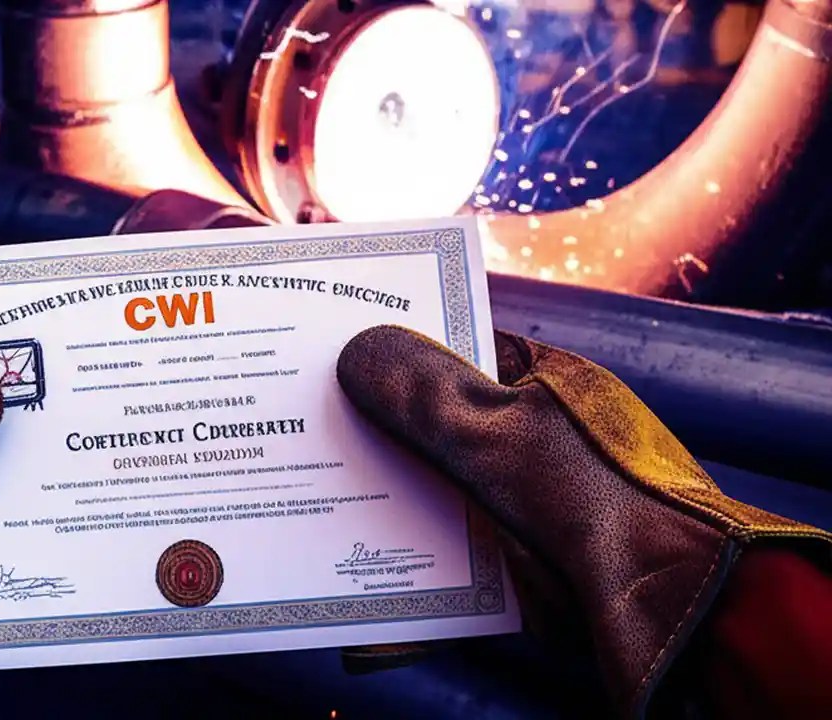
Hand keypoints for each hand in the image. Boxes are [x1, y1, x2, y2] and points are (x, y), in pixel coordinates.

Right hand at [335, 326, 830, 717]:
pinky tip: (365, 558)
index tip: (338, 349)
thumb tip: (358, 349)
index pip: (462, 342)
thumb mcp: (498, 434)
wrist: (674, 612)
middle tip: (311, 423)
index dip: (401, 344)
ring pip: (444, 483)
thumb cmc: (598, 503)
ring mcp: (538, 498)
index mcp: (550, 381)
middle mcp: (544, 434)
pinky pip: (455, 542)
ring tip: (318, 492)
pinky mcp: (529, 557)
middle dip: (384, 426)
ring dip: (393, 494)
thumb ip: (423, 393)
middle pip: (443, 418)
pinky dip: (417, 549)